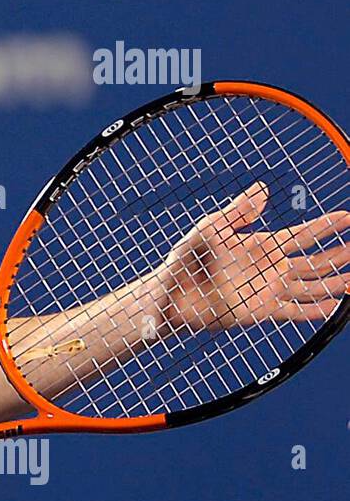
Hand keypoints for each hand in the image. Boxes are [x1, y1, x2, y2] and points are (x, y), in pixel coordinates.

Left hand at [156, 182, 349, 333]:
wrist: (169, 294)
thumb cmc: (185, 258)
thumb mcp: (210, 228)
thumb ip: (237, 212)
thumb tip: (262, 189)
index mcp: (261, 245)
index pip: (302, 234)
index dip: (326, 226)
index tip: (349, 216)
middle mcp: (271, 268)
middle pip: (316, 260)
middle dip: (341, 254)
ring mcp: (268, 290)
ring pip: (312, 286)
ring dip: (336, 283)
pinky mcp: (261, 311)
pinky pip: (296, 311)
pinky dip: (317, 310)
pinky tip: (337, 307)